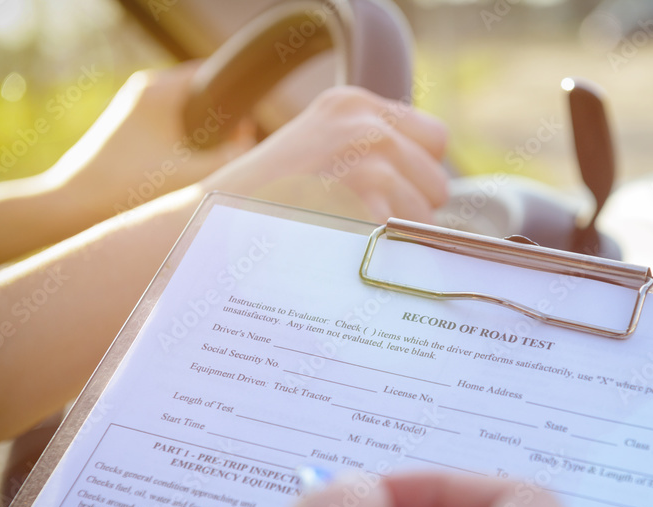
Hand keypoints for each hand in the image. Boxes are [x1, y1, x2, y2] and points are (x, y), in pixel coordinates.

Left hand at [48, 61, 255, 219]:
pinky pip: (171, 132)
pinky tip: (191, 175)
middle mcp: (145, 92)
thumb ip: (233, 159)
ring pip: (188, 118)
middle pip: (203, 98)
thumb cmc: (129, 188)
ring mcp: (134, 112)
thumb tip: (250, 146)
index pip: (215, 75)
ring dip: (206, 139)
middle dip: (224, 123)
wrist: (72, 206)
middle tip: (238, 153)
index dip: (240, 98)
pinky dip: (186, 148)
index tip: (252, 127)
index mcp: (160, 89)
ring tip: (214, 167)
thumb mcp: (193, 175)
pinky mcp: (128, 134)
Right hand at [203, 86, 449, 224]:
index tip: (384, 190)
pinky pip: (406, 243)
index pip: (434, 138)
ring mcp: (371, 164)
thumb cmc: (265, 202)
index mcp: (356, 105)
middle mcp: (369, 127)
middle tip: (355, 219)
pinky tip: (344, 248)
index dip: (416, 172)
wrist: (215, 230)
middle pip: (437, 183)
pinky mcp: (369, 205)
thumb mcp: (318, 145)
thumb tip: (433, 188)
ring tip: (344, 233)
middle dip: (408, 208)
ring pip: (425, 219)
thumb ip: (371, 149)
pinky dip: (383, 256)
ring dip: (396, 237)